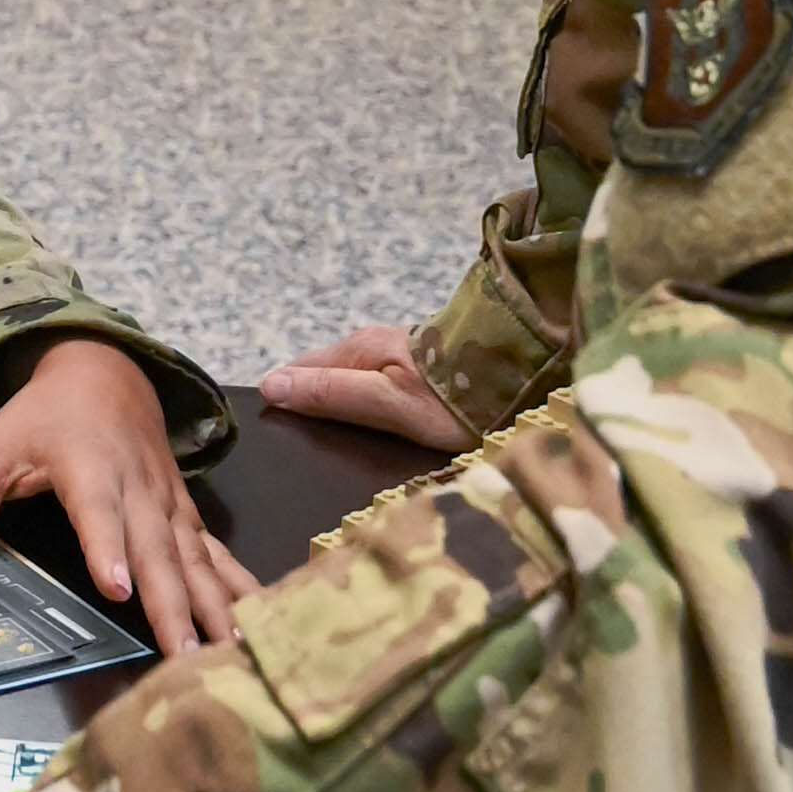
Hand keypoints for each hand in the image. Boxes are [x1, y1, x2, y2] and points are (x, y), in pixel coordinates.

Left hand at [0, 337, 243, 653]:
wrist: (104, 369)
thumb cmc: (42, 417)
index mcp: (88, 467)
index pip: (98, 512)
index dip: (108, 550)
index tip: (120, 590)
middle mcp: (138, 487)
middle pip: (157, 550)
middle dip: (174, 605)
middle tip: (186, 656)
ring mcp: (169, 501)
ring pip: (195, 557)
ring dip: (216, 604)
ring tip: (230, 650)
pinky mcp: (186, 512)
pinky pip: (214, 552)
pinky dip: (237, 585)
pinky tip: (256, 619)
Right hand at [257, 321, 465, 450]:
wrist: (520, 376)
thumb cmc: (452, 398)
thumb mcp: (386, 403)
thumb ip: (331, 394)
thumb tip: (272, 386)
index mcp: (357, 350)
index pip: (299, 372)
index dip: (287, 401)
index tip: (282, 436)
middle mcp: (373, 344)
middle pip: (325, 375)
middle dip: (313, 403)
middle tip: (311, 447)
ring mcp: (398, 352)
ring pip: (353, 379)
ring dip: (344, 404)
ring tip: (345, 443)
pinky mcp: (422, 365)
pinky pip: (380, 384)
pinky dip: (373, 404)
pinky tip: (382, 426)